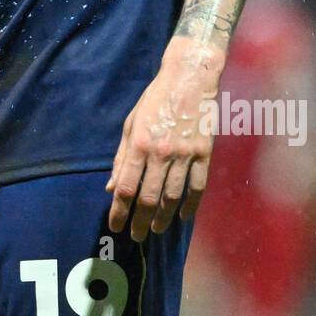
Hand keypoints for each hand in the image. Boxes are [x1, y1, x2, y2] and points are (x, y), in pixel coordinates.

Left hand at [106, 39, 222, 240]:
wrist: (189, 79)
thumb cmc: (155, 100)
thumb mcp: (131, 124)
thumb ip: (122, 158)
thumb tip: (111, 188)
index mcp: (139, 144)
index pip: (127, 187)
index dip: (119, 210)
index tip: (115, 225)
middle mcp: (161, 152)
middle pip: (149, 197)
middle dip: (140, 221)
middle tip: (135, 236)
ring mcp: (185, 154)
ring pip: (173, 196)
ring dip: (163, 217)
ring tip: (156, 230)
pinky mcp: (204, 153)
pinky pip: (198, 186)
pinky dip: (191, 205)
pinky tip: (184, 217)